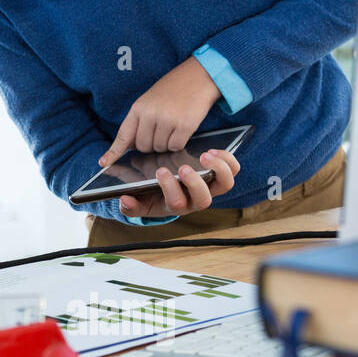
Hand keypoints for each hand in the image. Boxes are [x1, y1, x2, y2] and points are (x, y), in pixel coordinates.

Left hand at [98, 57, 219, 166]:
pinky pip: (175, 146)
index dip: (113, 151)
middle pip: (143, 147)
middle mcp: (150, 115)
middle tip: (161, 131)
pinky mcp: (184, 126)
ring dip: (166, 143)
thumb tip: (130, 145)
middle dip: (151, 144)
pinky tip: (182, 130)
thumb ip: (139, 121)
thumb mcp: (149, 101)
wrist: (198, 76)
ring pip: (159, 148)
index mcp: (138, 108)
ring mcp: (167, 120)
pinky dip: (178, 143)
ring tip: (173, 126)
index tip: (104, 162)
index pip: (123, 135)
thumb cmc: (173, 90)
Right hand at [117, 148, 240, 218]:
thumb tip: (124, 200)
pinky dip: (227, 160)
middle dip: (194, 183)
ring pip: (225, 185)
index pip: (176, 203)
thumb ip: (130, 205)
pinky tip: (212, 150)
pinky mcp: (220, 175)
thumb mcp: (140, 202)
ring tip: (204, 155)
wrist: (171, 191)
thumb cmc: (153, 196)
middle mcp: (196, 200)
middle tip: (182, 167)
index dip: (169, 188)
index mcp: (176, 206)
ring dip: (217, 170)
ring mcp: (211, 188)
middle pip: (204, 200)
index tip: (159, 171)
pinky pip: (233, 170)